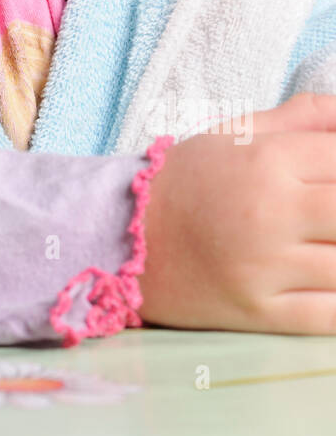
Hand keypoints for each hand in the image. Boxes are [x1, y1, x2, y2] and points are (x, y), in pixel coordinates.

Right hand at [137, 92, 335, 334]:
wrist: (120, 235)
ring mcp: (264, 267)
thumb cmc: (187, 180)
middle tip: (329, 218)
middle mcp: (269, 212)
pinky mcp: (258, 313)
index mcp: (267, 160)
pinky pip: (329, 317)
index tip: (334, 179)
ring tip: (323, 243)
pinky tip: (326, 281)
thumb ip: (303, 118)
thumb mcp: (237, 132)